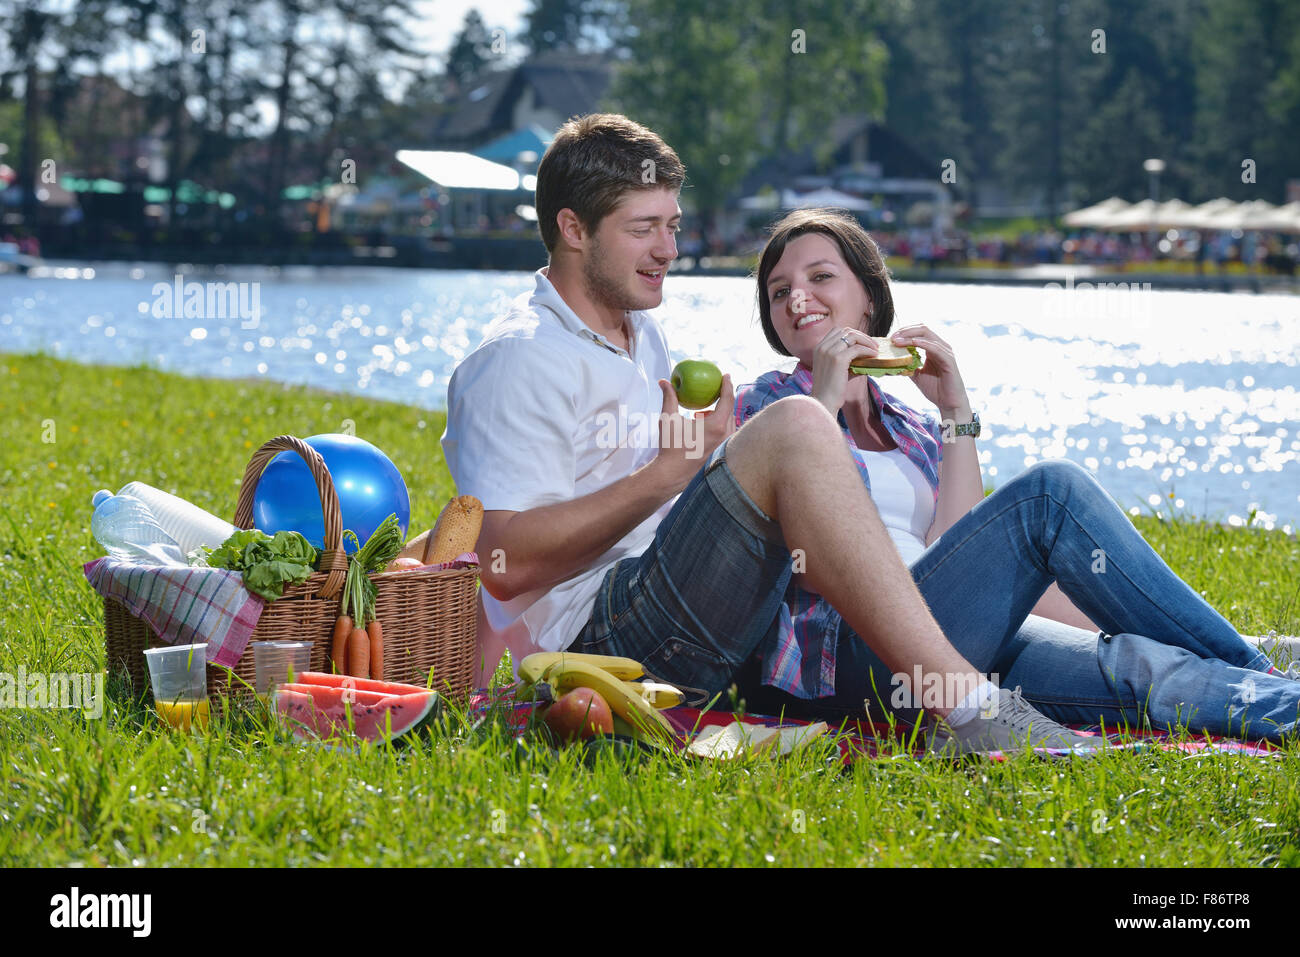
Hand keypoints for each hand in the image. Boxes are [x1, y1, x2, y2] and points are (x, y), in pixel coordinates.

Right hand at [654, 374, 734, 492]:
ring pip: (729, 422)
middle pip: (731, 410)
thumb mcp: (668, 420)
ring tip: (704, 410)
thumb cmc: (670, 447)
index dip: (727, 385)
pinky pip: (725, 433)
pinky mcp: (722, 452)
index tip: (726, 375)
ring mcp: (725, 445)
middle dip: (724, 398)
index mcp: (717, 425)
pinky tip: (703, 424)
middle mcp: (726, 435)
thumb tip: (664, 382)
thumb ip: (669, 398)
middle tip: (715, 389)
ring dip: (720, 413)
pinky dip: (718, 424)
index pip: (727, 399)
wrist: (672, 474)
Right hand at [809, 326, 878, 415]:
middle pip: (846, 331)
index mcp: (818, 348)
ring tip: (875, 349)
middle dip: (862, 335)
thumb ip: (845, 358)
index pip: (837, 331)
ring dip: (867, 341)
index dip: (852, 334)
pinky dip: (868, 350)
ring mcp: (829, 352)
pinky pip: (857, 348)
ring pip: (853, 337)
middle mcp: (822, 347)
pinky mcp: (838, 359)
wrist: (823, 402)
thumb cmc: (830, 389)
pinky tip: (874, 356)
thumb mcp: (835, 369)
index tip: (863, 342)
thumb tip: (864, 353)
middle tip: (873, 345)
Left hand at [889, 325, 969, 414]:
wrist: (949, 403)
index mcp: (933, 348)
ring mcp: (945, 352)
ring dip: (910, 337)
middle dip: (905, 331)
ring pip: (927, 336)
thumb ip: (908, 366)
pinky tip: (912, 344)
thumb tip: (892, 362)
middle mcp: (940, 347)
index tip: (891, 338)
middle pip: (923, 329)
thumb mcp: (917, 375)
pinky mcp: (949, 360)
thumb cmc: (936, 389)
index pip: (919, 332)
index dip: (904, 332)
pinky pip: (935, 348)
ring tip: (896, 341)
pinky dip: (922, 344)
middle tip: (892, 338)